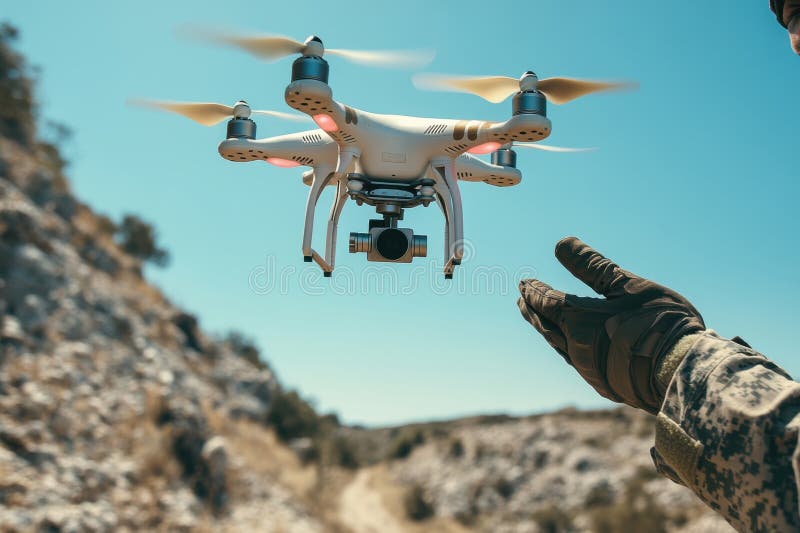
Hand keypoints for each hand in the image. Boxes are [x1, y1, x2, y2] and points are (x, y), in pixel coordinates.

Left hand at [517, 237, 704, 412]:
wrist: (685, 372)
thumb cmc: (660, 323)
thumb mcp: (627, 286)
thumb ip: (593, 266)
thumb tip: (561, 243)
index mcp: (577, 321)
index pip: (546, 302)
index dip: (534, 290)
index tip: (524, 282)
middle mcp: (576, 349)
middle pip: (545, 325)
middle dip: (533, 311)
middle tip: (522, 300)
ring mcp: (589, 371)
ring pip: (559, 346)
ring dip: (547, 330)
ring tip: (540, 320)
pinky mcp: (605, 386)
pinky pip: (576, 362)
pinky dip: (566, 348)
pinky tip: (572, 347)